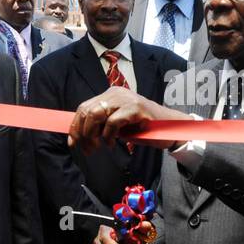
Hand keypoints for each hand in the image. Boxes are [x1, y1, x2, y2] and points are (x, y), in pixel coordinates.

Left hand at [68, 87, 189, 153]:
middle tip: (87, 149)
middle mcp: (116, 93)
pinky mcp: (136, 108)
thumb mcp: (118, 125)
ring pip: (96, 114)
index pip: (84, 107)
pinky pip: (112, 122)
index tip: (73, 143)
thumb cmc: (143, 128)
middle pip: (87, 111)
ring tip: (97, 147)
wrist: (170, 128)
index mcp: (111, 94)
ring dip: (92, 134)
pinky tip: (111, 144)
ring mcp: (126, 99)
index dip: (75, 126)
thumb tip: (79, 135)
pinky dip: (108, 136)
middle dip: (81, 133)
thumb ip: (101, 125)